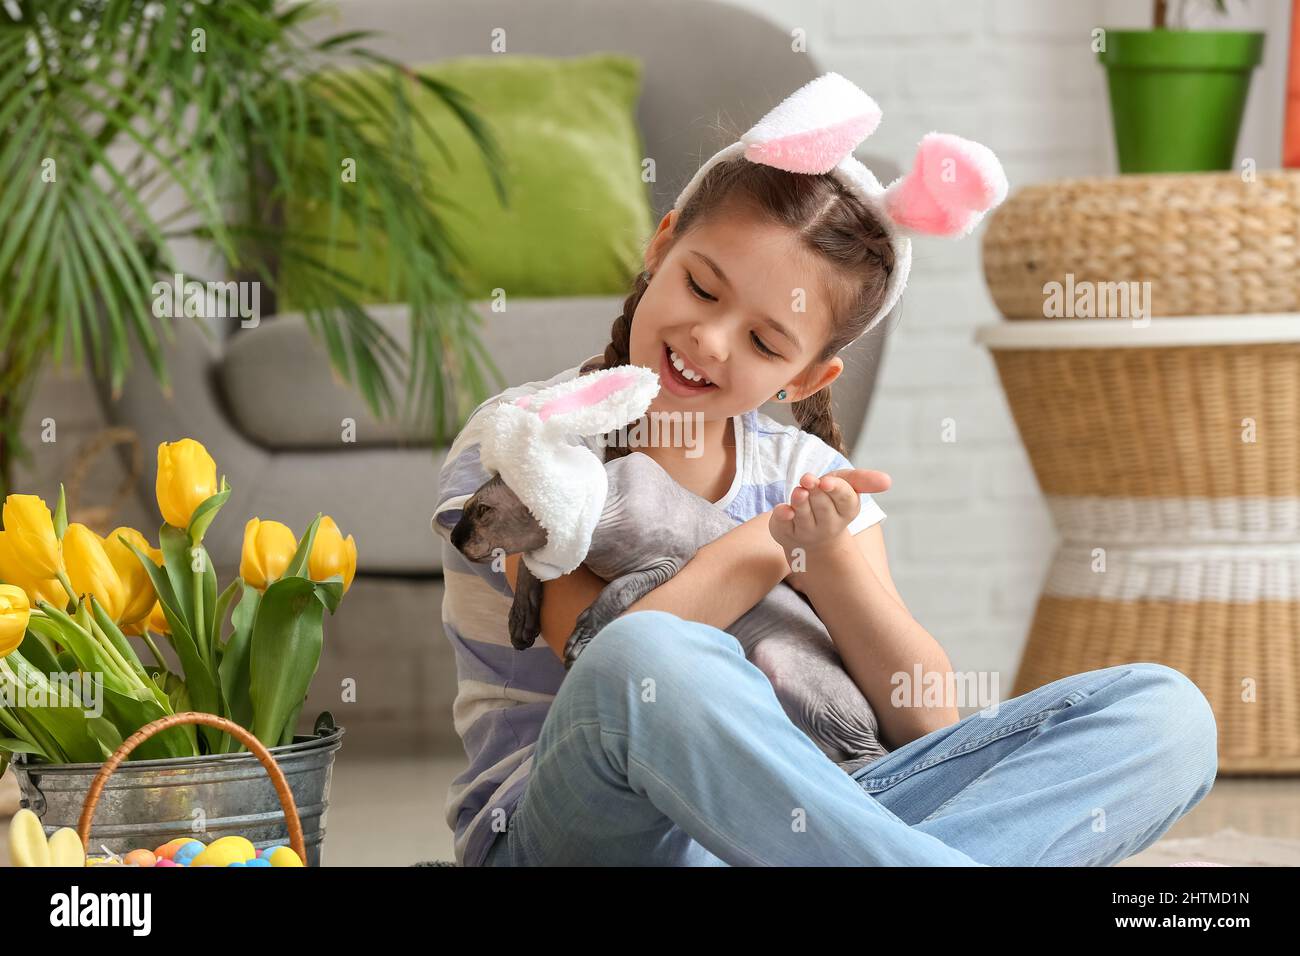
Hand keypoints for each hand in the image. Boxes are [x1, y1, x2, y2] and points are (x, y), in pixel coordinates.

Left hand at [771, 468, 890, 590]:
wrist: (811, 532)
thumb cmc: (831, 499)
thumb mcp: (847, 483)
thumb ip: (863, 480)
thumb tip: (888, 481)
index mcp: (847, 510)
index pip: (844, 499)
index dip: (835, 489)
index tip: (826, 482)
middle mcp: (828, 524)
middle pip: (822, 505)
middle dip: (815, 491)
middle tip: (808, 479)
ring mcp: (806, 531)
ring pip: (803, 515)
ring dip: (799, 502)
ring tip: (799, 492)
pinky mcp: (785, 532)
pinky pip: (783, 524)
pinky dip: (782, 516)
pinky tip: (783, 510)